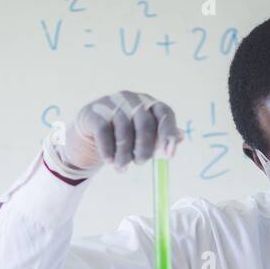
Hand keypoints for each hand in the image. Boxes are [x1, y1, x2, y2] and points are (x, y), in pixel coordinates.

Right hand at [54, 91, 183, 173]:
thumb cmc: (121, 136)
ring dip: (124, 155)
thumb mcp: (141, 137)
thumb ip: (160, 137)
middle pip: (145, 123)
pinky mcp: (94, 112)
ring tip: (121, 169)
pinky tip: (109, 161)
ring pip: (124, 130)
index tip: (169, 155)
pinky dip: (108, 150)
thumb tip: (181, 137)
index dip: (168, 133)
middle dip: (144, 149)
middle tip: (139, 164)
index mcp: (148, 104)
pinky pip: (104, 132)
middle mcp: (132, 99)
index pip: (164, 113)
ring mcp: (112, 103)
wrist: (88, 135)